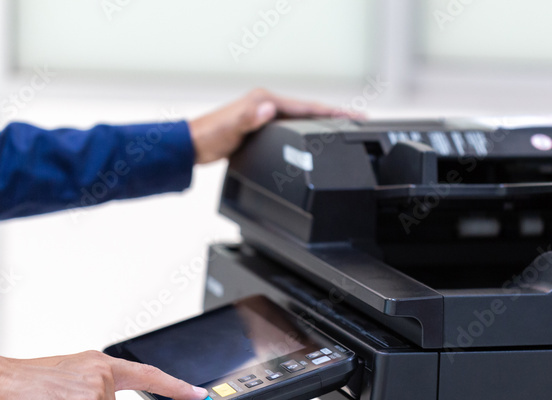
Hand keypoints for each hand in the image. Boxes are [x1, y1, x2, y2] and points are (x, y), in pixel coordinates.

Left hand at [187, 88, 357, 164]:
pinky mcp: (261, 126)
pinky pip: (292, 128)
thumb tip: (268, 108)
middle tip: (359, 121)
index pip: (307, 107)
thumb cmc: (209, 137)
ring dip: (322, 123)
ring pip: (302, 119)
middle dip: (335, 116)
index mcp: (265, 101)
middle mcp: (267, 104)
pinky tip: (313, 139)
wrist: (192, 146)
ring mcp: (265, 114)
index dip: (332, 113)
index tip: (354, 116)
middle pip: (309, 111)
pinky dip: (307, 131)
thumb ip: (249, 117)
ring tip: (343, 129)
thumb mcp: (231, 128)